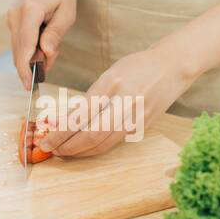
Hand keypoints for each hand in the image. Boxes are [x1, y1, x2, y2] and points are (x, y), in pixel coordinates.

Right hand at [7, 0, 75, 89]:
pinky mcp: (12, 21)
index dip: (25, 68)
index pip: (24, 46)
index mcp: (30, 11)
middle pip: (19, 51)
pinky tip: (44, 43)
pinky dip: (30, 49)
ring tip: (52, 48)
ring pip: (18, 49)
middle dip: (33, 65)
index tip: (28, 85)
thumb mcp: (67, 10)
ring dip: (33, 57)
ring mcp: (11, 18)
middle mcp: (15, 16)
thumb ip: (56, 33)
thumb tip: (45, 53)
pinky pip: (19, 42)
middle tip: (51, 63)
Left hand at [42, 44, 194, 157]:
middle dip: (68, 146)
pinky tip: (86, 148)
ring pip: (103, 143)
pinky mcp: (143, 126)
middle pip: (90, 134)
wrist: (172, 67)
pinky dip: (97, 147)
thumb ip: (91, 97)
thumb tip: (66, 121)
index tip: (47, 140)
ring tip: (65, 151)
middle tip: (52, 149)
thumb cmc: (137, 67)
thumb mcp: (110, 73)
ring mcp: (136, 116)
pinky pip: (115, 141)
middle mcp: (124, 101)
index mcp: (111, 83)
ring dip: (81, 151)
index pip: (80, 115)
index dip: (61, 133)